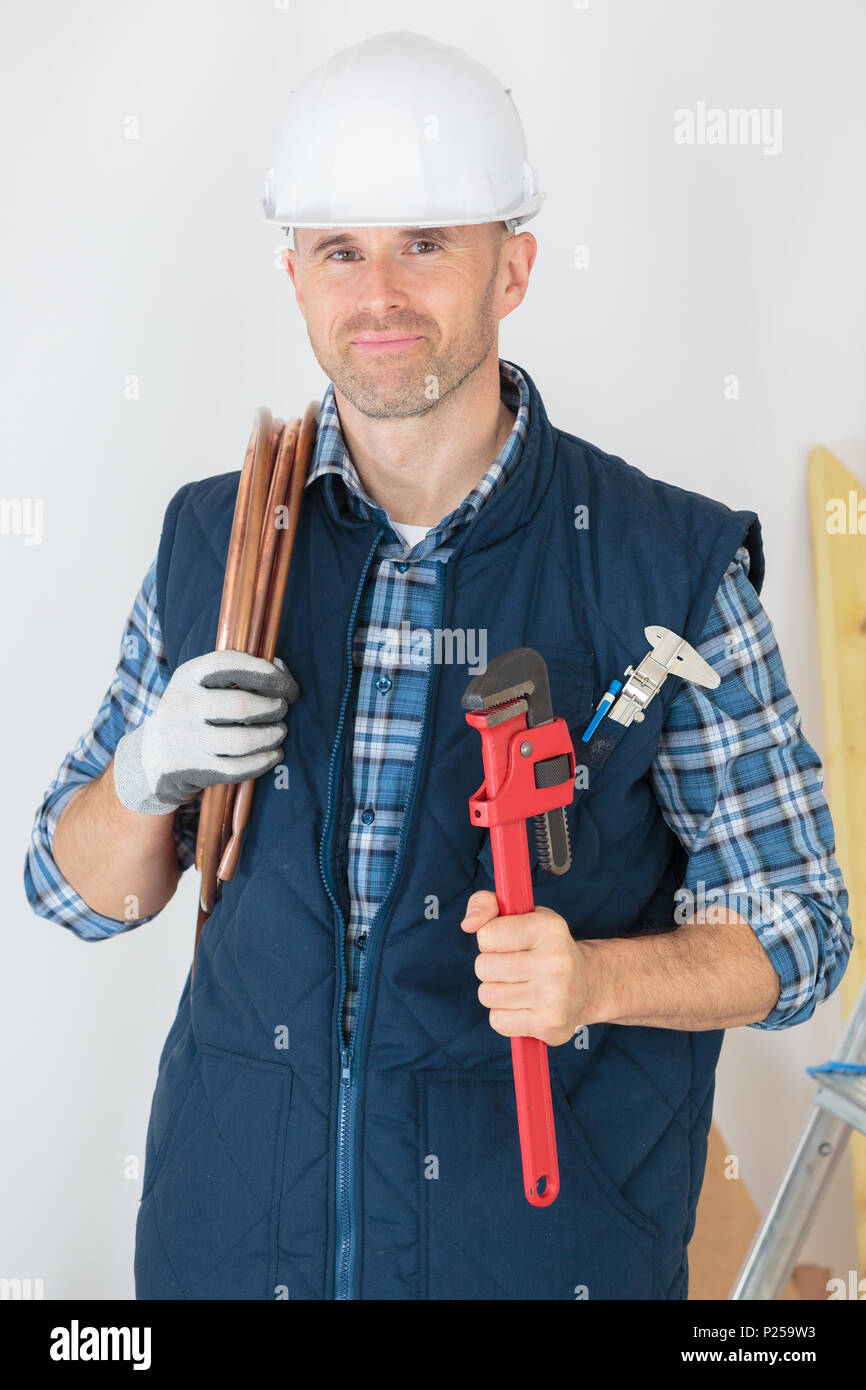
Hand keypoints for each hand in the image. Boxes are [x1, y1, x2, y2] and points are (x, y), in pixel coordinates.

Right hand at [113, 649, 297, 814]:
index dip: (266, 672)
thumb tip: (281, 670)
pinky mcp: (196, 769)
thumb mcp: (203, 684)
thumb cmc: (194, 711)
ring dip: (272, 736)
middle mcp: (184, 705)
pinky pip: (239, 768)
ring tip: (279, 732)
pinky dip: (264, 761)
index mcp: (188, 675)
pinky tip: (274, 754)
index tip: (286, 685)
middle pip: (241, 706)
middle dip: (273, 707)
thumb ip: (240, 672)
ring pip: (243, 741)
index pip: (229, 664)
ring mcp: (188, 739)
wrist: (155, 754)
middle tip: (282, 709)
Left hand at [460, 890, 588, 1045]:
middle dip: (490, 967)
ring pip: (487, 995)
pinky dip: (504, 1015)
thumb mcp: (523, 913)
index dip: (490, 938)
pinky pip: (498, 1021)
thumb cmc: (545, 945)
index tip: (508, 942)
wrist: (589, 985)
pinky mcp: (549, 1025)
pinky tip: (524, 1006)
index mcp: (549, 928)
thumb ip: (487, 904)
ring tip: (519, 986)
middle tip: (513, 966)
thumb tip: (469, 923)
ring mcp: (554, 996)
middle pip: (484, 967)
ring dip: (496, 992)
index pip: (487, 934)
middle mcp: (555, 961)